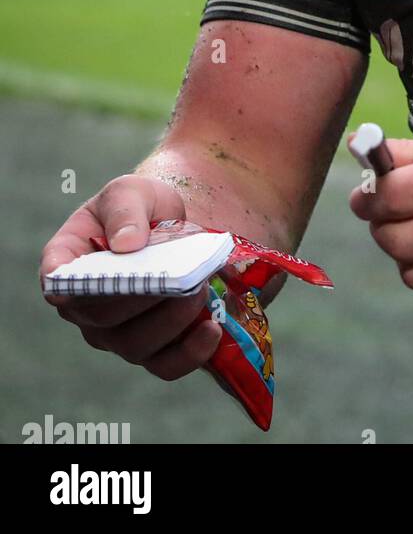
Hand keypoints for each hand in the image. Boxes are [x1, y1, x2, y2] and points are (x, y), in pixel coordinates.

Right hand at [40, 175, 221, 379]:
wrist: (172, 223)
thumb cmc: (140, 206)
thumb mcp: (131, 191)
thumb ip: (125, 211)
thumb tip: (125, 244)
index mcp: (68, 261)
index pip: (57, 279)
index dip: (64, 286)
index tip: (76, 286)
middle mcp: (84, 306)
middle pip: (104, 318)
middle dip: (145, 298)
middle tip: (181, 276)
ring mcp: (114, 333)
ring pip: (135, 345)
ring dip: (171, 321)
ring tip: (200, 290)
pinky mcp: (151, 348)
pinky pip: (164, 365)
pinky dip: (189, 354)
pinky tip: (211, 330)